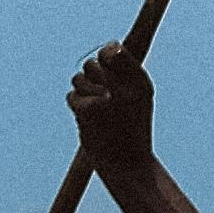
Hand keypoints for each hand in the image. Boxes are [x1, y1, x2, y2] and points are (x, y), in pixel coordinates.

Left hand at [66, 47, 155, 164]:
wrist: (128, 166)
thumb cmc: (132, 130)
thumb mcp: (140, 98)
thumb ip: (126, 73)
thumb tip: (109, 46)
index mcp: (141, 84)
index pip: (115, 51)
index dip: (106, 53)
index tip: (106, 59)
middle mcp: (125, 89)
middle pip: (92, 64)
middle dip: (90, 75)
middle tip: (100, 92)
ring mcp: (105, 100)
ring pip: (78, 79)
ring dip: (82, 91)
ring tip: (97, 109)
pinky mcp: (87, 110)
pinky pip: (72, 97)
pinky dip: (78, 106)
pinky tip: (90, 120)